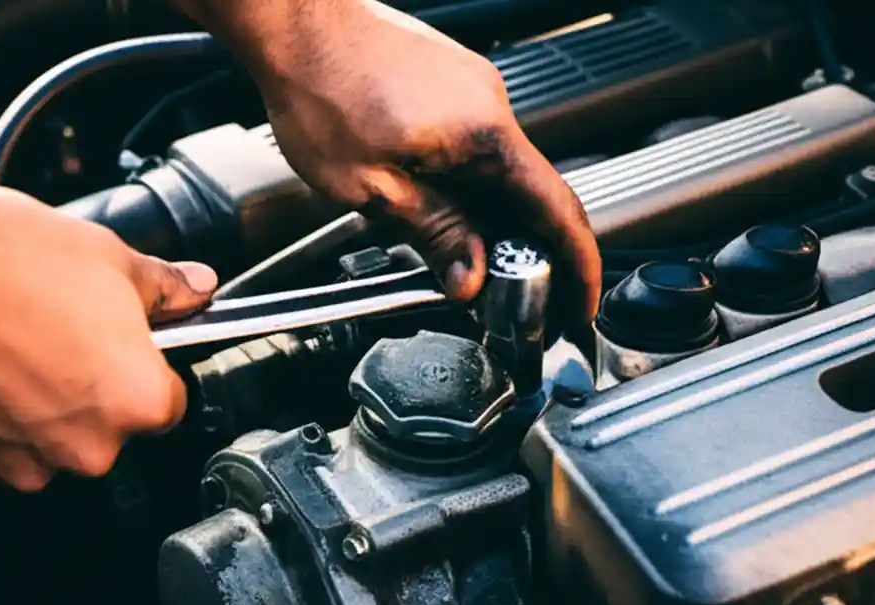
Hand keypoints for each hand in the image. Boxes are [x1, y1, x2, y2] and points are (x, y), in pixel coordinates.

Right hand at [0, 187, 216, 490]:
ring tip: (10, 345)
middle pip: (106, 429)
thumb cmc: (3, 260)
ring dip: (37, 407)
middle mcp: (85, 448)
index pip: (168, 402)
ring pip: (48, 443)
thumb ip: (164, 289)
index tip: (122, 344)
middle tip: (58, 333)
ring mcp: (22, 464)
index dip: (145, 367)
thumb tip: (195, 288)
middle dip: (88, 389)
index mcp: (137, 401)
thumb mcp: (109, 258)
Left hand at [247, 1, 600, 334]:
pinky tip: (442, 217)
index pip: (558, 211)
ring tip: (466, 269)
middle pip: (533, 197)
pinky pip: (477, 150)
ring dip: (495, 225)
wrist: (294, 23)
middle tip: (516, 306)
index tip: (580, 306)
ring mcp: (473, 93)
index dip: (578, 267)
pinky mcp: (449, 88)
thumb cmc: (319, 87)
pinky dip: (473, 192)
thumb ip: (431, 233)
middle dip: (530, 257)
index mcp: (484, 135)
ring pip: (502, 175)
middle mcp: (490, 107)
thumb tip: (470, 279)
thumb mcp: (370, 187)